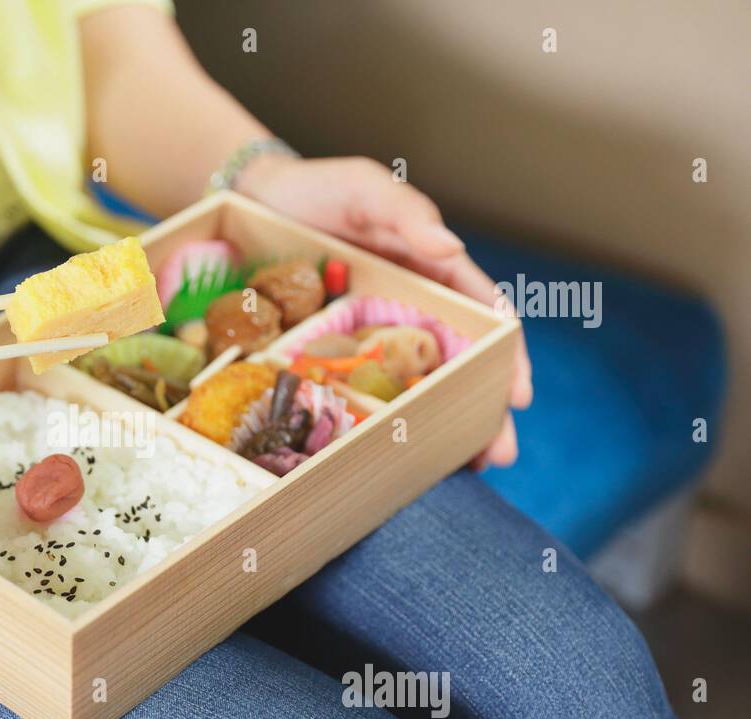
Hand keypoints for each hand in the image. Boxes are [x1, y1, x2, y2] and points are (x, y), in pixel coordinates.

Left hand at [237, 155, 532, 467]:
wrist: (260, 201)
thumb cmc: (322, 190)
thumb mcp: (367, 190)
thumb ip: (406, 214)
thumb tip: (449, 248)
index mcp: (436, 271)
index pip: (486, 318)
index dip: (507, 356)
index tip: (518, 395)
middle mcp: (415, 307)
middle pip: (464, 362)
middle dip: (487, 409)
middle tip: (499, 454)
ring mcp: (380, 332)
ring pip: (423, 384)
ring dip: (448, 424)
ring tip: (466, 467)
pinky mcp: (342, 349)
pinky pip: (371, 388)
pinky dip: (392, 419)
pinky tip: (398, 453)